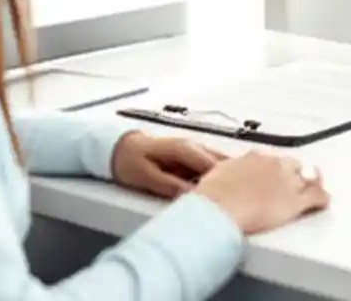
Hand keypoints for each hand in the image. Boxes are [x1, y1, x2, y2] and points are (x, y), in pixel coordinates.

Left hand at [111, 132, 226, 197]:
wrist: (120, 147)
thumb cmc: (130, 160)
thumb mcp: (145, 176)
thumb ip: (169, 184)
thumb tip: (192, 193)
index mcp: (184, 149)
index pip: (214, 165)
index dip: (223, 183)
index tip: (225, 201)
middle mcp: (194, 146)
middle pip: (223, 163)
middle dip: (229, 181)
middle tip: (228, 204)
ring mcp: (195, 151)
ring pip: (219, 165)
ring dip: (224, 181)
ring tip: (224, 201)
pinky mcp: (193, 158)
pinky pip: (210, 168)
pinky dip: (215, 180)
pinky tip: (214, 194)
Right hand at [194, 151, 329, 234]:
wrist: (218, 209)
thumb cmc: (211, 196)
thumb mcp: (214, 177)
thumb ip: (223, 175)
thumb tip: (218, 181)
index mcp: (254, 158)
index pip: (270, 159)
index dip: (273, 168)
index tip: (272, 173)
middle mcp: (274, 165)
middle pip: (292, 165)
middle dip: (295, 173)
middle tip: (296, 180)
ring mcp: (287, 182)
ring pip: (309, 178)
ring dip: (312, 182)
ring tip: (316, 186)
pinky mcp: (296, 201)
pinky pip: (317, 197)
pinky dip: (322, 200)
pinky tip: (324, 203)